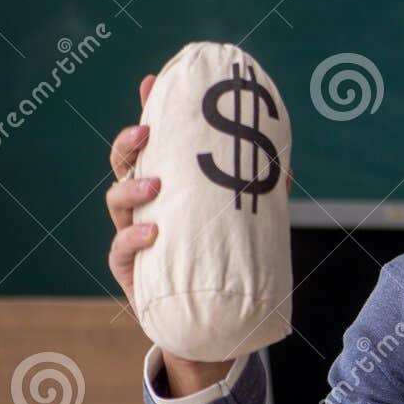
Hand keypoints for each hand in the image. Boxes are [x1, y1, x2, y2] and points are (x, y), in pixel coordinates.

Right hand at [105, 73, 290, 394]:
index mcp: (168, 187)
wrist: (210, 322)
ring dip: (131, 187)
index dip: (150, 112)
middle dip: (128, 144)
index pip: (154, 144)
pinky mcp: (131, 271)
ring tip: (155, 184)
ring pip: (116, 202)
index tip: (152, 81)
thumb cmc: (221, 260)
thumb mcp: (244, 225)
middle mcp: (144, 206)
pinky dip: (133, 238)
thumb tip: (286, 165)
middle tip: (144, 132)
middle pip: (124, 165)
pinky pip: (121, 250)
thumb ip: (261, 196)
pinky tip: (153, 233)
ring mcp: (133, 235)